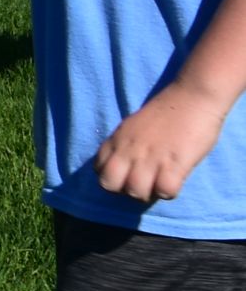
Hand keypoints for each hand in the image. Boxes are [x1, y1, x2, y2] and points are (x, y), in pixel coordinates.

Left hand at [96, 83, 236, 204]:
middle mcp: (128, 149)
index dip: (114, 179)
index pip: (99, 171)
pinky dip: (170, 191)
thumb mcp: (132, 126)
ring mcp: (150, 157)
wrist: (192, 96)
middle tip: (143, 184)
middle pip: (109, 185)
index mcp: (116, 139)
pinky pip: (164, 191)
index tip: (128, 176)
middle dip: (124, 191)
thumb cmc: (165, 113)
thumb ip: (124, 145)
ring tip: (161, 183)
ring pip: (135, 192)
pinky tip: (176, 180)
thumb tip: (122, 167)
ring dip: (149, 193)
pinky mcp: (175, 163)